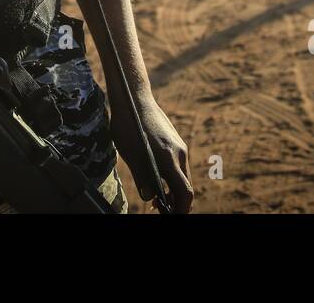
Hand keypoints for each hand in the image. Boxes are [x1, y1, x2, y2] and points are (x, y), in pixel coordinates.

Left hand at [110, 93, 193, 212]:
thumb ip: (142, 177)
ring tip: (158, 200)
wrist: (134, 98)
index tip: (172, 216)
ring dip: (174, 190)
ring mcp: (179, 146)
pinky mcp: (175, 141)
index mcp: (168, 158)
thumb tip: (150, 197)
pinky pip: (179, 165)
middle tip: (160, 211)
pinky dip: (172, 178)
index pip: (184, 192)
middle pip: (185, 186)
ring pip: (182, 176)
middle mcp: (179, 153)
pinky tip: (159, 180)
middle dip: (177, 203)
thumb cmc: (129, 125)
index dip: (181, 209)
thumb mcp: (130, 154)